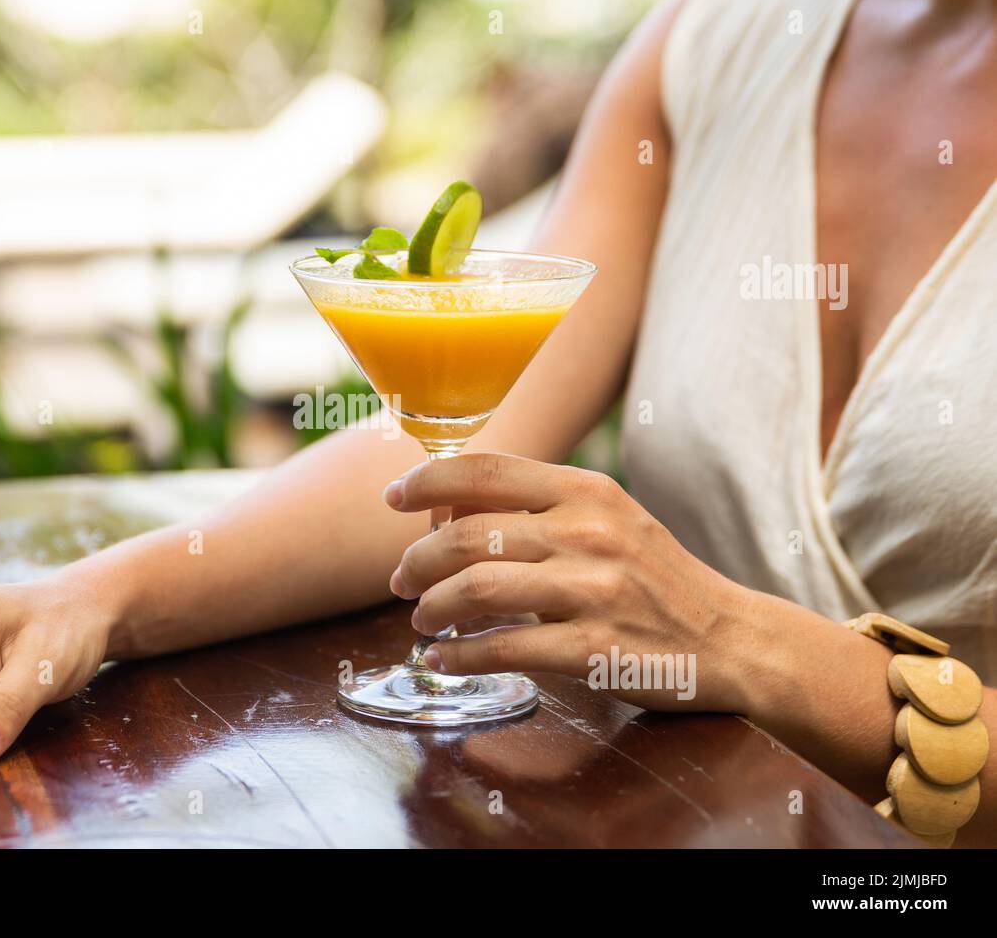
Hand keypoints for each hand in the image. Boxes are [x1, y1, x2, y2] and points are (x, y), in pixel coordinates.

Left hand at [384, 453, 754, 712]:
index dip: (426, 481)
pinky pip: (504, 648)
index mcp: (585, 491)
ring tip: (421, 618)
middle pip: (467, 534)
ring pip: (477, 589)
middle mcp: (588, 532)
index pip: (486, 469)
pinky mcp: (596, 649)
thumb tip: (446, 511)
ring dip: (431, 606)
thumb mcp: (607, 521)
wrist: (733, 639)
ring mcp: (594, 591)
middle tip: (399, 580)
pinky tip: (444, 657)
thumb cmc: (655, 578)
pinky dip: (460, 654)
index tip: (393, 499)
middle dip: (417, 560)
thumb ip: (539, 510)